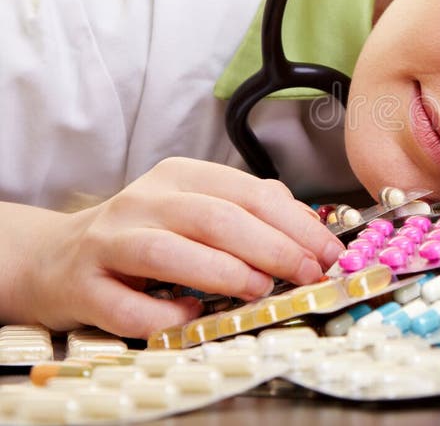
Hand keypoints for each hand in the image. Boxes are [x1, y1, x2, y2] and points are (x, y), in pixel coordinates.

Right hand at [24, 157, 343, 337]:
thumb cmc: (146, 235)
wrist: (58, 257)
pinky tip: (191, 316)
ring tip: (259, 291)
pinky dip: (165, 315)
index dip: (296, 224)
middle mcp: (144, 201)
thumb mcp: (197, 207)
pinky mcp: (83, 284)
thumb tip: (308, 226)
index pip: (249, 193)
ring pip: (170, 253)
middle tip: (306, 274)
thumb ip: (249, 210)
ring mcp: (109, 241)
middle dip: (273, 248)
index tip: (329, 253)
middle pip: (216, 219)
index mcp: (180, 176)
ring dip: (224, 274)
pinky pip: (128, 307)